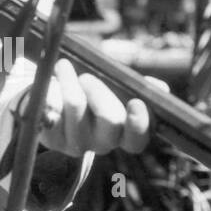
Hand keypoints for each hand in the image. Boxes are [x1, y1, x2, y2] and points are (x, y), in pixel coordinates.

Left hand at [31, 59, 154, 155]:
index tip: (137, 102)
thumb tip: (160, 88)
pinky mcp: (50, 137)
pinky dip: (51, 90)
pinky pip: (51, 108)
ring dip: (70, 82)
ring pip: (76, 108)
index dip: (139, 124)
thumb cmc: (92, 91)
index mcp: (123, 134)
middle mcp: (101, 143)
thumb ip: (136, 87)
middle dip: (100, 92)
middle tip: (86, 76)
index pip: (136, 140)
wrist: (54, 98)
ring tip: (64, 66)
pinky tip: (49, 83)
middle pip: (109, 120)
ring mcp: (75, 143)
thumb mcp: (115, 88)